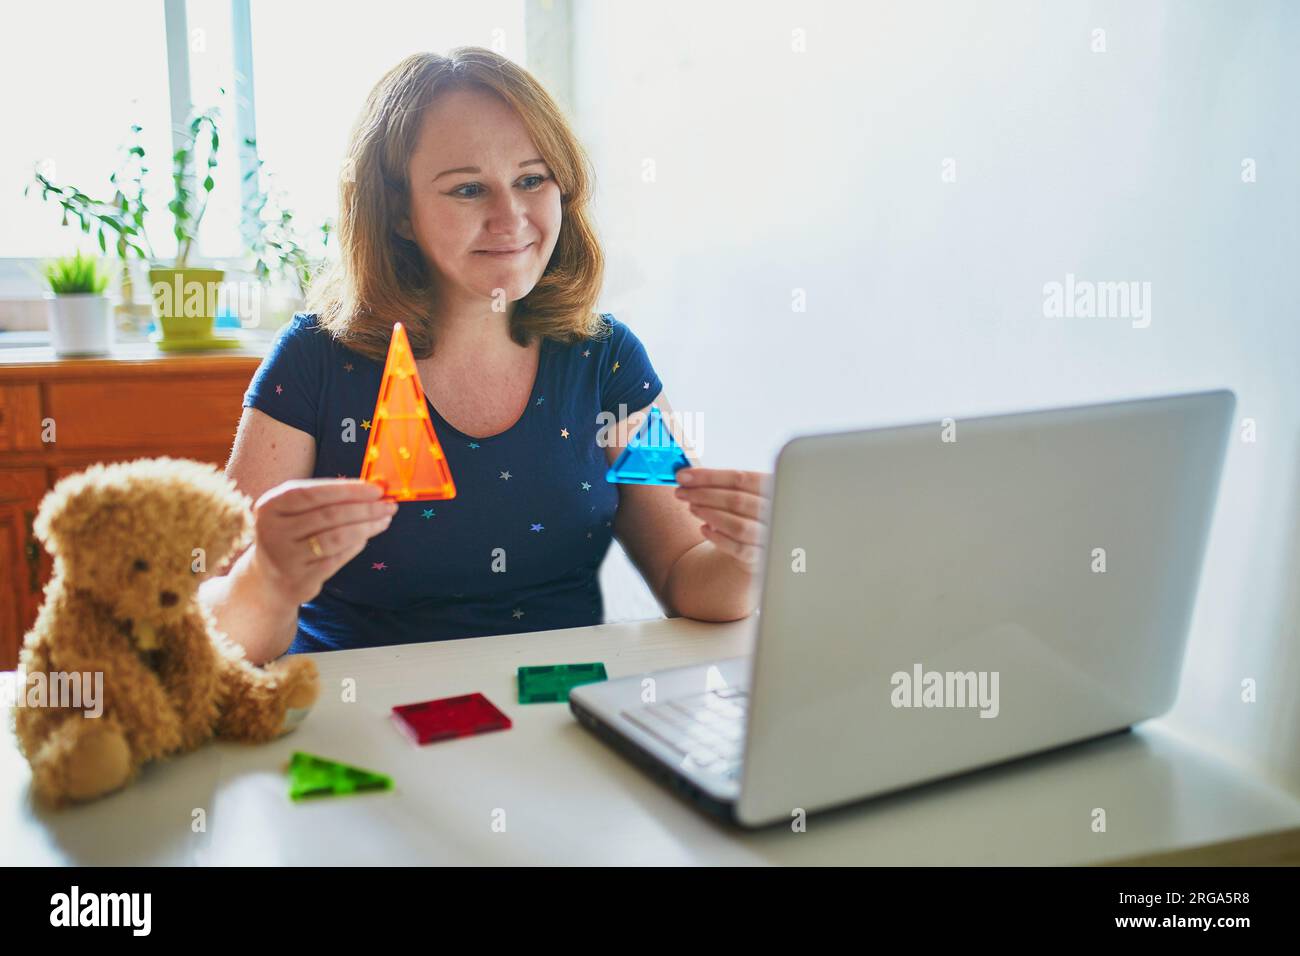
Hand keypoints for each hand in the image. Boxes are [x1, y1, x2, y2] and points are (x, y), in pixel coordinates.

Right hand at [250, 479, 396, 604]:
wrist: (269, 580)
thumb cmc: (291, 535)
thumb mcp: (296, 512)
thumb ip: (327, 499)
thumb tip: (372, 489)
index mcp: (271, 505)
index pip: (313, 493)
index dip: (348, 490)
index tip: (376, 489)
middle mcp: (273, 531)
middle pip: (329, 515)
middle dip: (365, 508)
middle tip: (389, 505)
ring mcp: (285, 557)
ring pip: (336, 537)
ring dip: (366, 527)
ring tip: (385, 520)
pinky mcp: (300, 579)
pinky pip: (337, 559)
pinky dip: (356, 546)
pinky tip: (367, 538)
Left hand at [674, 467, 773, 569]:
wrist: (761, 543)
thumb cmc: (745, 511)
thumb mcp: (741, 492)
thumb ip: (719, 483)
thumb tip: (685, 476)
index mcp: (775, 488)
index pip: (740, 478)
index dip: (709, 476)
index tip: (683, 476)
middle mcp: (777, 511)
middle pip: (737, 500)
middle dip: (703, 494)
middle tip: (681, 492)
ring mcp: (770, 535)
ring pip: (738, 526)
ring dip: (709, 514)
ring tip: (691, 507)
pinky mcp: (760, 556)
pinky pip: (738, 548)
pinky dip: (717, 538)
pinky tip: (703, 528)